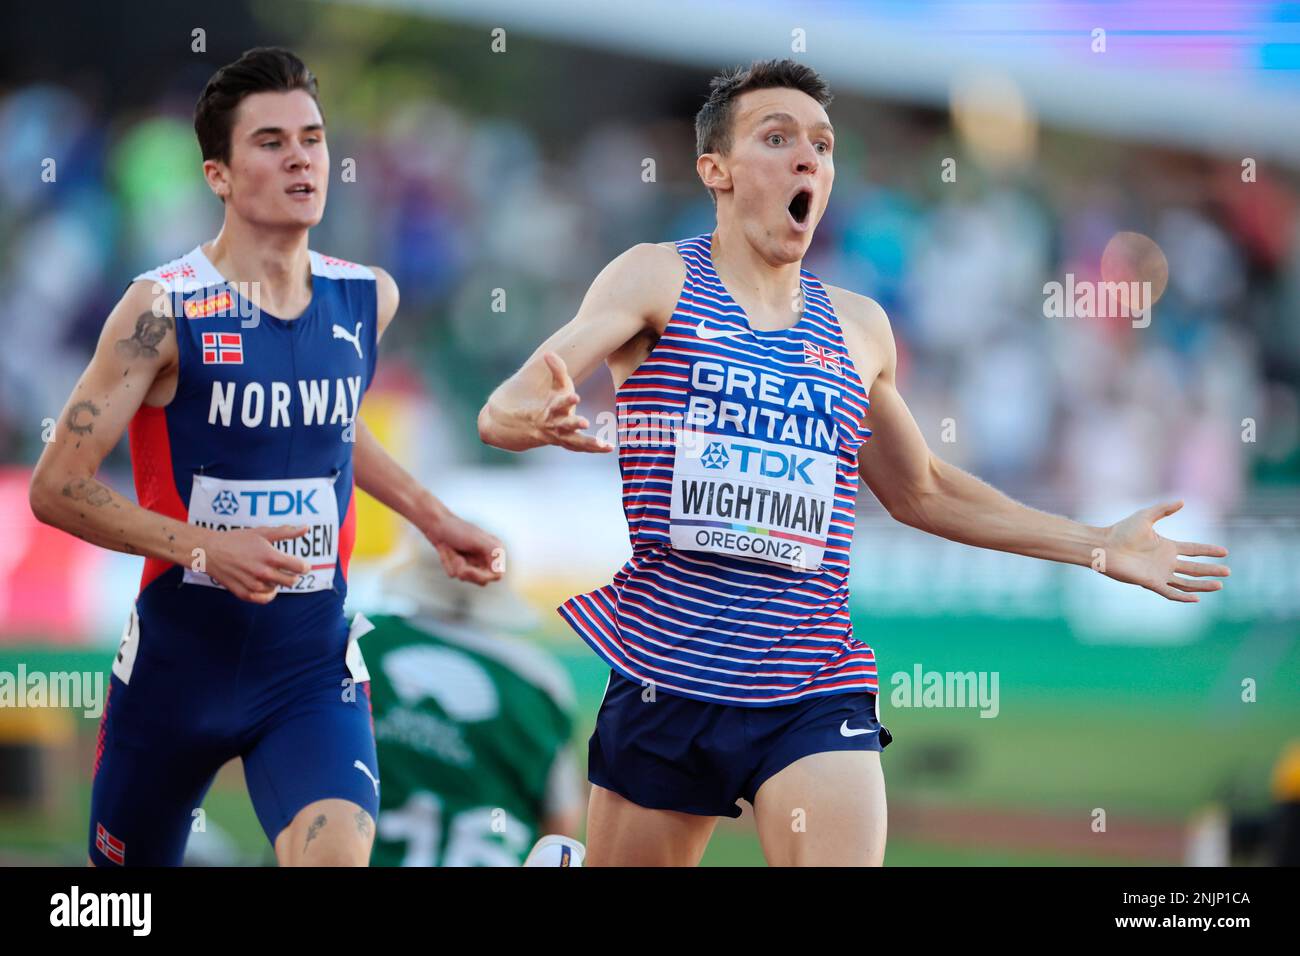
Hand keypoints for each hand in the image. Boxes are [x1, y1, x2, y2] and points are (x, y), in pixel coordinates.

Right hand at [200, 525, 311, 602]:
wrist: (211, 551)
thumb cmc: (237, 540)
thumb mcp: (262, 532)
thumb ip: (286, 532)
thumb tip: (306, 528)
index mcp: (270, 556)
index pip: (299, 567)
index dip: (304, 566)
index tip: (302, 564)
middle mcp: (263, 572)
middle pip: (292, 581)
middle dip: (293, 575)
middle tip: (288, 570)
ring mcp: (253, 584)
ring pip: (277, 589)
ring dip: (277, 582)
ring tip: (270, 572)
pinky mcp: (243, 593)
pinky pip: (264, 599)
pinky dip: (268, 594)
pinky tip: (266, 586)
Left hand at [424, 509, 504, 585]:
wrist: (436, 524)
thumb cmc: (457, 529)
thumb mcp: (478, 540)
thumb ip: (492, 552)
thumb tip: (499, 571)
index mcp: (494, 550)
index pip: (496, 575)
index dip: (483, 576)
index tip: (469, 570)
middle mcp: (484, 557)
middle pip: (481, 580)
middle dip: (467, 570)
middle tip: (458, 559)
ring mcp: (470, 561)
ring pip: (466, 578)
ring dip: (455, 564)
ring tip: (452, 550)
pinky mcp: (458, 564)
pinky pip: (453, 573)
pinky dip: (447, 563)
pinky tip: (446, 551)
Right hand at [534, 352, 612, 452]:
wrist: (534, 426)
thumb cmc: (552, 400)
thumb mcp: (555, 385)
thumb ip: (556, 369)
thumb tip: (548, 353)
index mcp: (553, 407)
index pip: (559, 403)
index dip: (566, 400)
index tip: (576, 397)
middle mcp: (556, 424)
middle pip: (565, 425)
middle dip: (574, 423)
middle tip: (585, 422)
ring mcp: (563, 436)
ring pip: (574, 441)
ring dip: (588, 443)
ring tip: (603, 443)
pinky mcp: (569, 444)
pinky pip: (582, 448)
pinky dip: (595, 449)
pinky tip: (609, 447)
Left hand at [1098, 501, 1228, 602]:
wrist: (1104, 545)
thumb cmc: (1121, 530)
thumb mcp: (1145, 516)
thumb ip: (1164, 509)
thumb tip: (1182, 501)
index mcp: (1166, 547)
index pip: (1193, 550)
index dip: (1208, 551)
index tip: (1224, 551)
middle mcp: (1165, 561)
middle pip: (1194, 568)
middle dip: (1211, 570)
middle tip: (1228, 571)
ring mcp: (1159, 573)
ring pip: (1186, 582)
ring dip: (1202, 585)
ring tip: (1219, 585)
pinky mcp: (1150, 582)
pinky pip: (1169, 592)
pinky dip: (1182, 596)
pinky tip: (1196, 598)